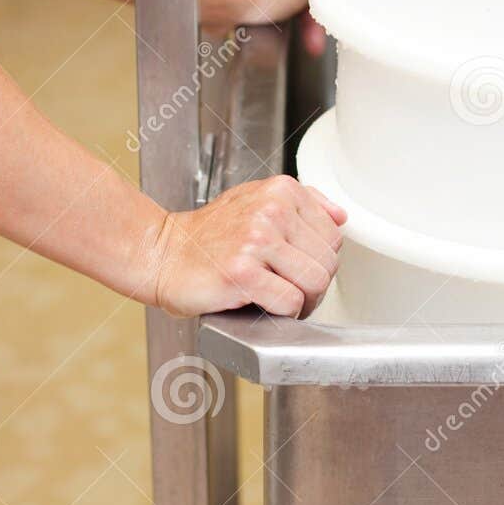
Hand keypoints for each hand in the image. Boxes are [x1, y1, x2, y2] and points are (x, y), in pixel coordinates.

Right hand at [142, 175, 346, 318]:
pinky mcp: (241, 272)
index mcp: (281, 191)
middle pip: (328, 263)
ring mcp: (256, 240)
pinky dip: (282, 313)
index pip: (334, 237)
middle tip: (286, 289)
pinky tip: (261, 304)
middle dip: (313, 286)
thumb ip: (303, 203)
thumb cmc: (208, 237)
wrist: (162, 255)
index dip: (319, 262)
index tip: (296, 269)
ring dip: (301, 302)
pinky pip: (290, 302)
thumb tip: (341, 215)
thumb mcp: (255, 202)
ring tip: (276, 298)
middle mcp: (271, 210)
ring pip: (315, 283)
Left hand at [200, 0, 318, 28]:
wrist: (223, 4)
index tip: (326, 20)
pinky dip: (274, 24)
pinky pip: (269, 13)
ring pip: (287, 6)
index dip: (325, 3)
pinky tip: (274, 32)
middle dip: (309, 20)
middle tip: (313, 40)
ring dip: (293, 24)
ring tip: (296, 38)